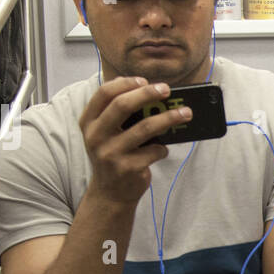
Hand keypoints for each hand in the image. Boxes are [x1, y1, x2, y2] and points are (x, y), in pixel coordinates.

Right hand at [79, 77, 190, 205]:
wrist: (110, 194)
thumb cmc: (113, 156)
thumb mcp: (106, 134)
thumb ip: (118, 114)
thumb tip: (150, 91)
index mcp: (88, 123)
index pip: (103, 93)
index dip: (125, 83)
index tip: (144, 80)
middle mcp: (95, 137)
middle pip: (122, 105)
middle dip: (148, 93)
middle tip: (167, 90)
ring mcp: (110, 153)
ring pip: (145, 127)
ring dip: (169, 118)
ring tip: (185, 113)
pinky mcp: (127, 168)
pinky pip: (154, 151)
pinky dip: (163, 148)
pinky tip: (162, 150)